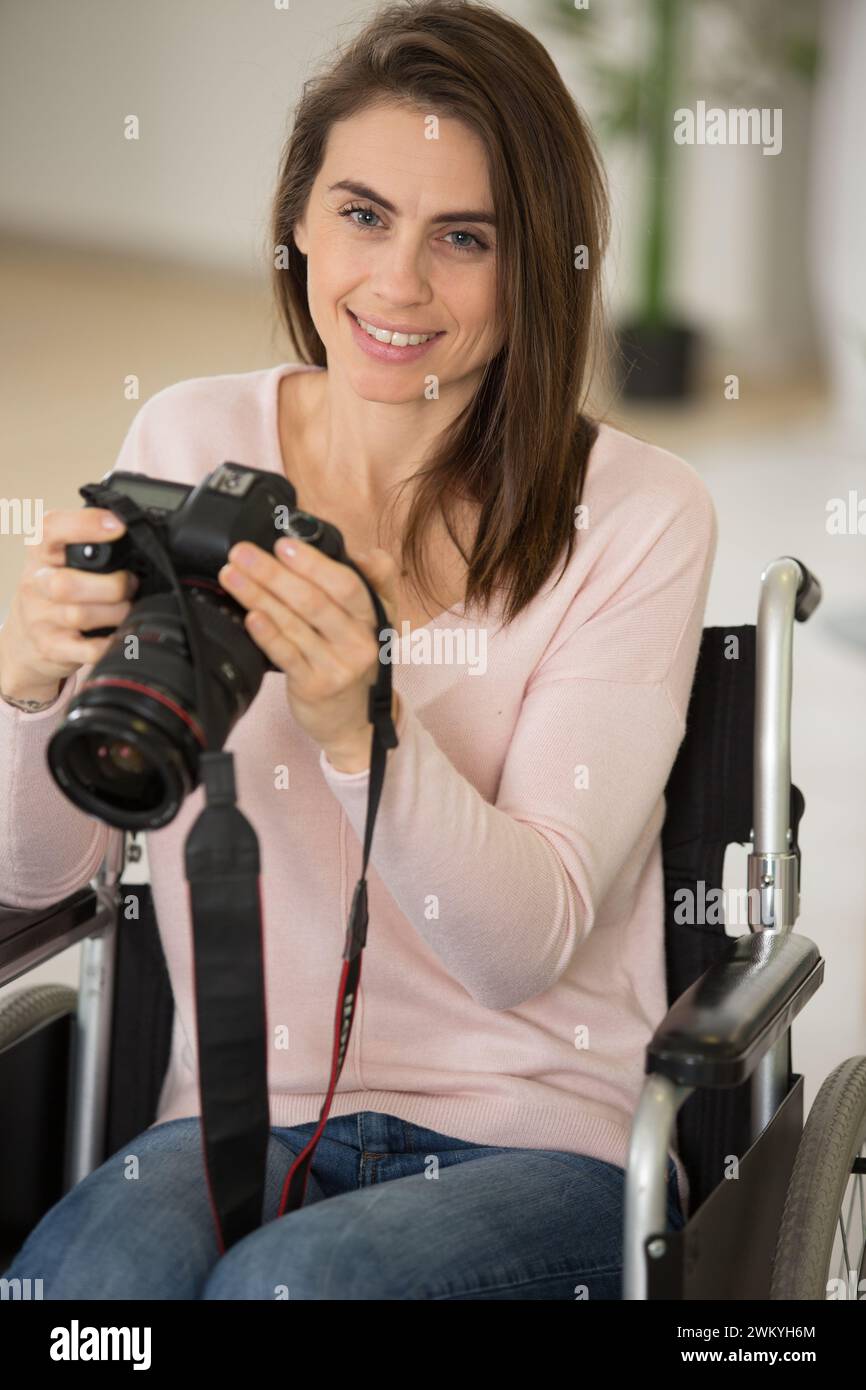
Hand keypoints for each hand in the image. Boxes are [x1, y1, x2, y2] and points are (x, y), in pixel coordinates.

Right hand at [0, 507, 137, 703]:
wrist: (25, 640)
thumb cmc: (55, 593)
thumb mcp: (61, 561)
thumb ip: (89, 546)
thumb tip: (139, 538)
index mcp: (41, 553)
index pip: (50, 529)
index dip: (85, 525)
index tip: (118, 526)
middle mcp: (35, 583)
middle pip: (67, 583)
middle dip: (112, 585)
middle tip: (130, 585)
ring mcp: (40, 618)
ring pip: (80, 615)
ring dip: (116, 613)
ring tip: (125, 609)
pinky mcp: (51, 648)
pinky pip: (89, 649)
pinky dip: (111, 643)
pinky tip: (119, 635)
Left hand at [219, 537, 400, 769]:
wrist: (355, 719)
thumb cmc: (354, 658)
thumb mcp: (377, 619)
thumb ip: (374, 579)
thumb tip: (358, 551)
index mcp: (374, 617)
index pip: (347, 584)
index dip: (313, 563)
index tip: (282, 544)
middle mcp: (360, 641)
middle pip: (314, 601)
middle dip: (272, 573)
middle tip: (240, 553)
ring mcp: (337, 666)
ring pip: (294, 624)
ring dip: (258, 595)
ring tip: (230, 575)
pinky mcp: (314, 686)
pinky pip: (286, 655)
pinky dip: (267, 634)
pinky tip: (250, 616)